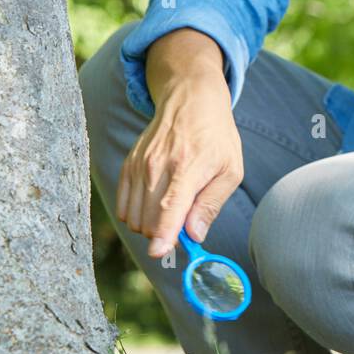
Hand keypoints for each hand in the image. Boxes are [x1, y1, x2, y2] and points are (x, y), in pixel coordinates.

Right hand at [117, 78, 243, 257]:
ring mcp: (138, 165)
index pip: (169, 209)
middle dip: (165, 235)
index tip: (160, 253)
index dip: (163, 236)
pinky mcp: (128, 165)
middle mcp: (157, 167)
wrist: (191, 100)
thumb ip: (211, 205)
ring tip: (173, 211)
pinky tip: (156, 205)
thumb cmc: (216, 137)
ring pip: (134, 217)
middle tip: (185, 224)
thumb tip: (194, 236)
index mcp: (187, 167)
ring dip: (151, 226)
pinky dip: (137, 215)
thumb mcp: (230, 171)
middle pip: (148, 220)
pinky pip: (123, 206)